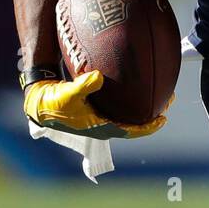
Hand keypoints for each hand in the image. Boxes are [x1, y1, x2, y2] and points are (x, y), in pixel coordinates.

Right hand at [23, 70, 169, 138]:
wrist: (40, 103)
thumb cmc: (54, 102)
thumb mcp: (68, 93)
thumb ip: (84, 86)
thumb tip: (98, 76)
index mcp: (101, 127)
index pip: (130, 131)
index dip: (148, 127)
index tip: (163, 119)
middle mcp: (104, 125)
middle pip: (134, 123)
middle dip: (152, 115)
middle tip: (168, 102)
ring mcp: (101, 118)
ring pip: (128, 116)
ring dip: (144, 108)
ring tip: (159, 96)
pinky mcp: (97, 110)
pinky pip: (119, 108)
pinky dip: (131, 101)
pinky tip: (136, 89)